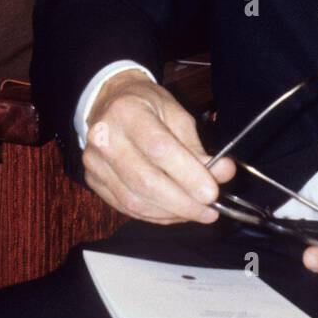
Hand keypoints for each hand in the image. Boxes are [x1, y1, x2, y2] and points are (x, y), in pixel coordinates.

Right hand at [83, 69, 235, 224]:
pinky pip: (126, 207)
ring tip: (196, 213)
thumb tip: (224, 173)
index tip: (212, 192)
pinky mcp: (93, 180)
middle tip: (210, 212)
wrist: (109, 102)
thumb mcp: (176, 113)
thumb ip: (197, 146)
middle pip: (145, 181)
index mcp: (127, 112)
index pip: (159, 149)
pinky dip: (155, 215)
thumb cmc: (146, 105)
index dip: (187, 174)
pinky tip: (175, 213)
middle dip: (182, 202)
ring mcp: (95, 162)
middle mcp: (104, 138)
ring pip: (134, 201)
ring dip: (171, 213)